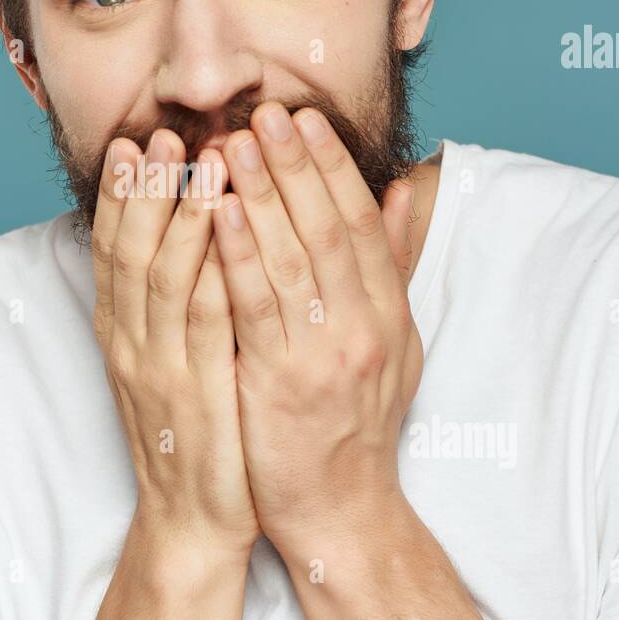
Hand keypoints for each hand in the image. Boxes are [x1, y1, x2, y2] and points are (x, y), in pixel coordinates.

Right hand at [91, 129, 259, 557]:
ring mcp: (160, 368)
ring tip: (201, 162)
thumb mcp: (170, 360)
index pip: (113, 251)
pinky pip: (205, 322)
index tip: (132, 145)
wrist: (191, 517)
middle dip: (146, 191)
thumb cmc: (192, 431)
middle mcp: (131, 344)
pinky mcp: (197, 393)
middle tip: (160, 136)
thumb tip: (186, 238)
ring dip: (182, 215)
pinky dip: (213, 269)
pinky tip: (229, 231)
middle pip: (131, 252)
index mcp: (122, 333)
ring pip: (164, 277)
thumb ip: (175, 301)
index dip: (122, 196)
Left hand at [210, 102, 423, 556]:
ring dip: (260, 194)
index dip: (333, 166)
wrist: (341, 507)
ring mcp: (324, 354)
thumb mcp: (394, 341)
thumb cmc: (357, 420)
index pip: (362, 222)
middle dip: (295, 164)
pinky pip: (255, 306)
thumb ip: (393, 265)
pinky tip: (215, 212)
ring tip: (233, 144)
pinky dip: (237, 253)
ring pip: (292, 258)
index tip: (306, 120)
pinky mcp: (280, 381)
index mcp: (387, 313)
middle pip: (328, 227)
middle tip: (266, 111)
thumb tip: (403, 191)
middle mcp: (363, 326)